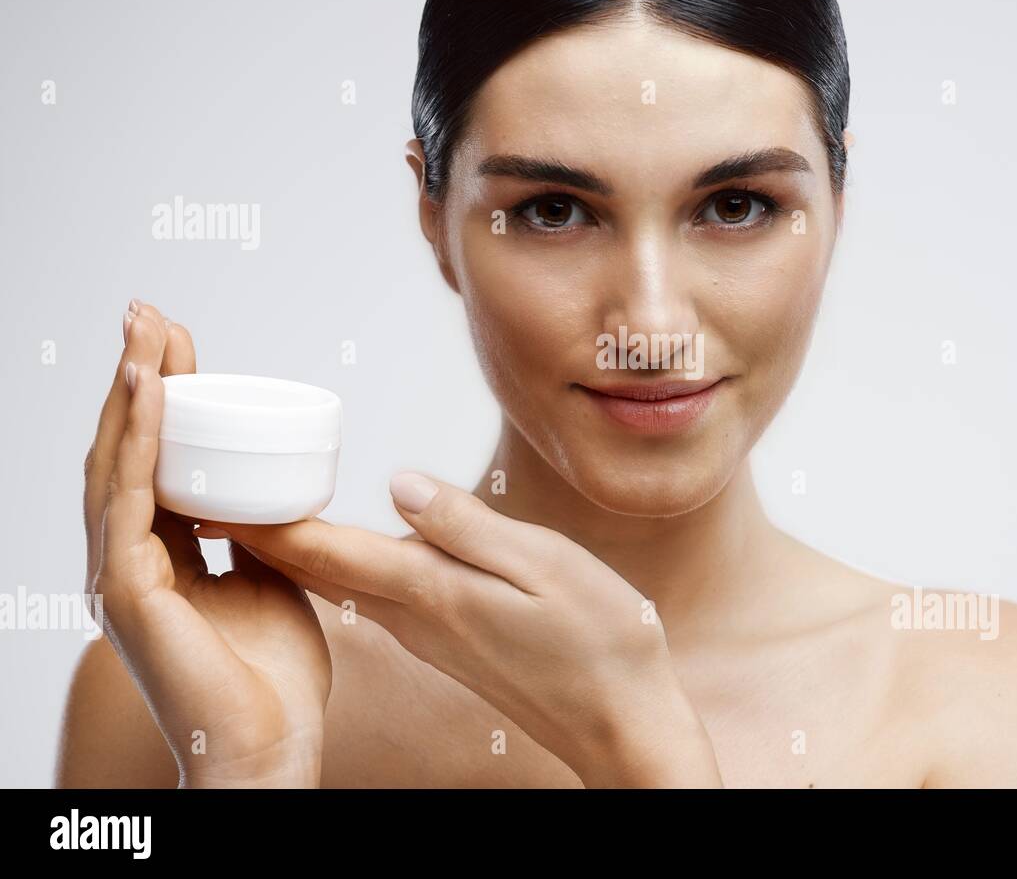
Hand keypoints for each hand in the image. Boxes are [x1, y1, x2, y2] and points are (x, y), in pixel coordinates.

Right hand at [83, 299, 331, 786]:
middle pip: (124, 451)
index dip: (160, 400)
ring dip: (132, 391)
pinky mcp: (127, 591)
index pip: (151, 461)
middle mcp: (124, 562)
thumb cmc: (273, 674)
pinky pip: (129, 498)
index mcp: (155, 560)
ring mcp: (118, 576)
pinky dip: (137, 438)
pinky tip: (148, 389)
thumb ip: (255, 536)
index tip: (179, 344)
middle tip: (150, 314)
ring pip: (117, 463)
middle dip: (138, 379)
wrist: (272, 745)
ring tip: (146, 330)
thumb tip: (263, 496)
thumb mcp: (269, 579)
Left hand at [217, 474, 721, 786]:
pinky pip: (375, 598)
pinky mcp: (449, 643)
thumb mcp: (546, 566)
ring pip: (342, 585)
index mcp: (433, 593)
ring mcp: (431, 636)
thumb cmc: (599, 643)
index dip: (262, 517)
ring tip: (258, 505)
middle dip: (261, 529)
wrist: (622, 724)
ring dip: (295, 548)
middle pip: (317, 569)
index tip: (205, 487)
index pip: (324, 550)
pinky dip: (339, 567)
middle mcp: (417, 619)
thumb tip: (397, 482)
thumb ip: (469, 527)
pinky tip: (340, 550)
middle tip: (212, 485)